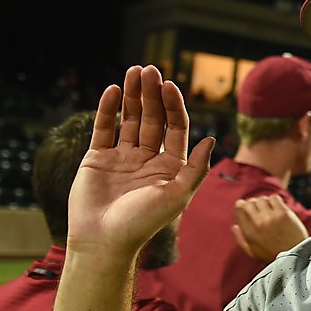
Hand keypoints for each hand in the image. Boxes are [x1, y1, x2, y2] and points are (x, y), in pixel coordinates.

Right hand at [66, 65, 213, 259]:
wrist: (104, 240)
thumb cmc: (144, 222)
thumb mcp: (177, 195)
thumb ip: (195, 168)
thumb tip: (212, 138)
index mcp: (170, 166)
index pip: (175, 128)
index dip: (173, 106)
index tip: (170, 86)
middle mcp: (148, 159)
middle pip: (152, 118)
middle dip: (152, 94)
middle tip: (150, 70)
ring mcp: (122, 157)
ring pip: (129, 119)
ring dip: (132, 95)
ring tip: (134, 72)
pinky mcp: (98, 158)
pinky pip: (104, 128)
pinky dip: (109, 109)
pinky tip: (114, 90)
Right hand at [232, 195, 308, 260]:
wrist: (294, 255)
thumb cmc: (273, 254)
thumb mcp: (251, 252)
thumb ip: (240, 239)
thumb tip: (234, 226)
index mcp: (248, 232)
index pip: (239, 209)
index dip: (242, 205)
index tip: (246, 207)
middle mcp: (258, 223)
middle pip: (250, 202)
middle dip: (253, 203)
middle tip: (259, 208)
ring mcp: (271, 217)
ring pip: (262, 199)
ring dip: (264, 202)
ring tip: (269, 209)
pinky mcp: (283, 213)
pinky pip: (274, 198)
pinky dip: (275, 201)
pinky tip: (277, 208)